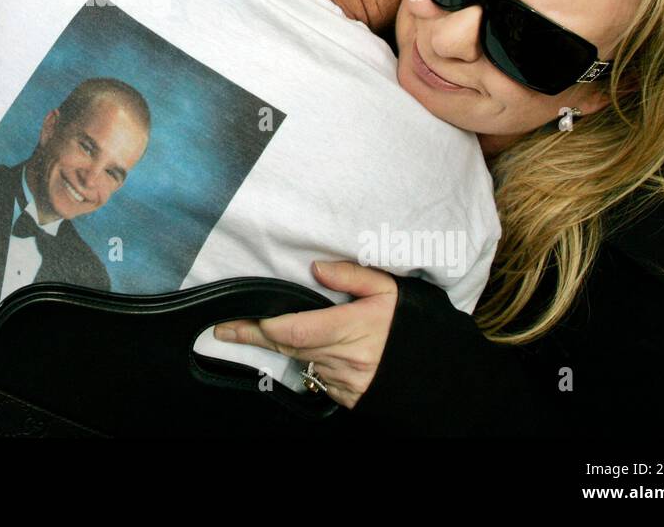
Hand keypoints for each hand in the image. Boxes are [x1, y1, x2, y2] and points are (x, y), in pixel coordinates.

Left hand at [214, 261, 397, 408]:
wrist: (437, 372)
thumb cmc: (413, 325)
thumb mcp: (389, 289)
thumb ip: (352, 276)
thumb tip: (317, 267)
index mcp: (352, 329)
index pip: (292, 331)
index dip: (260, 328)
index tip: (235, 322)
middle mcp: (344, 359)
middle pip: (287, 348)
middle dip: (256, 336)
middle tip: (226, 329)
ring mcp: (345, 382)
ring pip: (301, 362)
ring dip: (281, 348)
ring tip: (254, 333)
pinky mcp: (347, 396)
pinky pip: (318, 377)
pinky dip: (307, 361)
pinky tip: (302, 350)